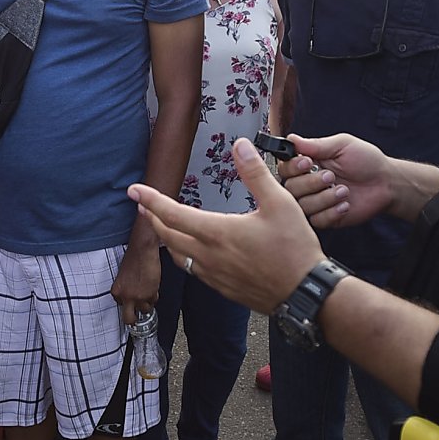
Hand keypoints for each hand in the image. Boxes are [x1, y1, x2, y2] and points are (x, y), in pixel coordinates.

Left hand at [111, 241, 160, 324]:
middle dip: (133, 320)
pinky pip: (154, 301)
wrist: (143, 250)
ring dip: (147, 303)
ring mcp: (138, 297)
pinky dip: (154, 295)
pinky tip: (152, 285)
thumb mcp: (122, 276)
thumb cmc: (133, 258)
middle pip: (128, 319)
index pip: (120, 304)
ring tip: (148, 292)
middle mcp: (125, 296)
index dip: (127, 302)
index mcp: (116, 291)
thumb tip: (131, 297)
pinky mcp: (150, 294)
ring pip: (145, 310)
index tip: (131, 301)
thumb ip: (125, 288)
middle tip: (137, 318)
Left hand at [129, 138, 324, 313]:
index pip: (172, 214)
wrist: (304, 293)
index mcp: (217, 233)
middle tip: (145, 206)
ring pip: (178, 256)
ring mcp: (214, 275)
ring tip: (164, 226)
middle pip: (168, 237)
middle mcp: (209, 256)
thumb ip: (256, 173)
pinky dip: (185, 256)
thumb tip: (240, 146)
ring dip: (167, 239)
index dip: (150, 200)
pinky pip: (194, 270)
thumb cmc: (294, 249)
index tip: (134, 191)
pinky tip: (193, 250)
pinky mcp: (222, 288)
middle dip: (153, 219)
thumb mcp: (280, 203)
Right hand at [281, 133, 395, 228]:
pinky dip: (331, 212)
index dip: (293, 167)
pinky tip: (345, 204)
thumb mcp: (342, 145)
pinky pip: (316, 220)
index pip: (285, 167)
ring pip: (302, 206)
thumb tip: (292, 139)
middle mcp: (308, 184)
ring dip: (324, 198)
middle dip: (311, 183)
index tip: (307, 162)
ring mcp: (316, 202)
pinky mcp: (325, 218)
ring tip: (343, 190)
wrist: (385, 183)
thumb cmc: (366, 161)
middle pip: (290, 188)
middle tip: (331, 177)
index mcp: (308, 164)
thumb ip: (316, 145)